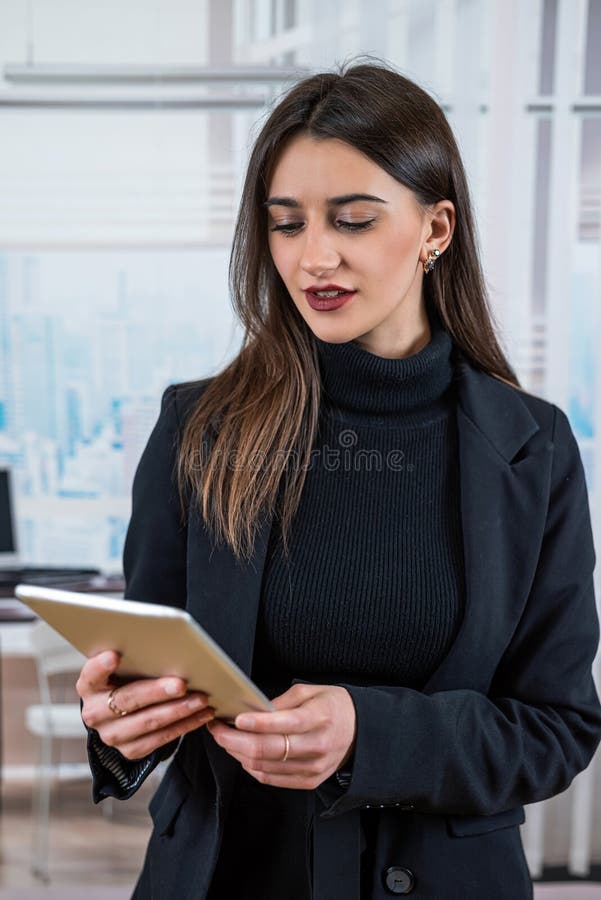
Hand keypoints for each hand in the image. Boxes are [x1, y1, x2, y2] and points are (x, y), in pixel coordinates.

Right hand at [77, 650, 214, 758]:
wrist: (119, 713)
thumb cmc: (126, 678)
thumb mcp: (122, 667)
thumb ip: (133, 657)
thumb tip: (164, 643)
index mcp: (89, 686)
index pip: (91, 675)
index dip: (100, 667)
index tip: (114, 655)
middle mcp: (95, 713)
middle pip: (127, 700)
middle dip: (157, 692)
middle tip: (181, 684)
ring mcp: (112, 735)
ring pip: (149, 722)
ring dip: (179, 710)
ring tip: (201, 699)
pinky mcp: (130, 750)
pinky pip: (161, 739)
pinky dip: (185, 725)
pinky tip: (202, 714)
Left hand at [206, 683, 355, 789]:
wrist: (360, 732)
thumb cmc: (334, 706)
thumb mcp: (310, 691)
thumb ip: (281, 702)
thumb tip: (252, 710)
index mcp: (318, 718)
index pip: (283, 724)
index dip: (256, 723)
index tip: (235, 719)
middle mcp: (316, 746)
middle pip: (266, 750)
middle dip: (234, 741)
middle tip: (217, 729)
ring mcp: (312, 768)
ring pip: (263, 767)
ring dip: (238, 754)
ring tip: (226, 739)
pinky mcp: (308, 781)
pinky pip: (270, 779)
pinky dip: (251, 767)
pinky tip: (242, 754)